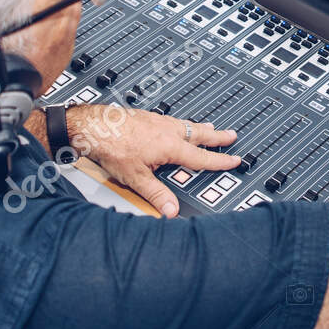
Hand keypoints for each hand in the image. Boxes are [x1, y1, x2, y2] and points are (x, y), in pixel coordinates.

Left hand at [66, 104, 240, 216]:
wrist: (93, 126)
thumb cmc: (112, 147)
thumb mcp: (135, 177)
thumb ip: (156, 194)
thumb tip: (171, 210)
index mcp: (170, 146)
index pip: (201, 157)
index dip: (219, 161)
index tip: (234, 160)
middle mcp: (167, 131)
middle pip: (199, 134)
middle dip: (217, 136)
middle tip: (232, 135)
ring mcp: (158, 122)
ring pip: (186, 125)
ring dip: (201, 128)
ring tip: (210, 127)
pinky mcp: (147, 117)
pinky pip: (173, 120)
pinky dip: (183, 124)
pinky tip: (177, 125)